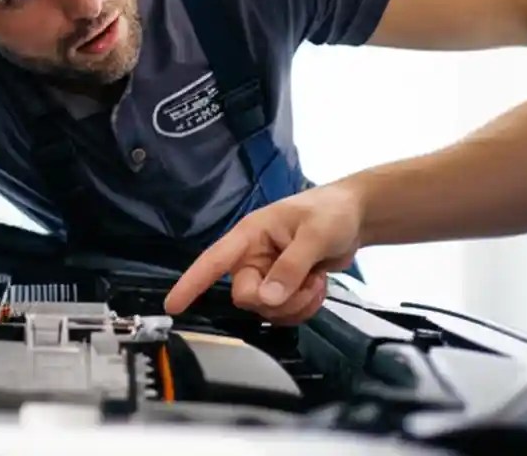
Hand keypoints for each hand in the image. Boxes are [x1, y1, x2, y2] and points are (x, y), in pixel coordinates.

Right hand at [163, 182, 365, 324]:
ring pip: (266, 309)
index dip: (191, 283)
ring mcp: (268, 274)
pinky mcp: (283, 288)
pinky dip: (303, 308)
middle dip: (277, 299)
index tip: (172, 306)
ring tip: (316, 282)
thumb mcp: (314, 235)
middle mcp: (252, 257)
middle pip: (246, 296)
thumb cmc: (330, 213)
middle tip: (307, 283)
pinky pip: (283, 313)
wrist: (355, 217)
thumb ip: (290, 267)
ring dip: (295, 304)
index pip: (213, 260)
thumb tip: (267, 299)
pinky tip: (317, 287)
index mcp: (250, 236)